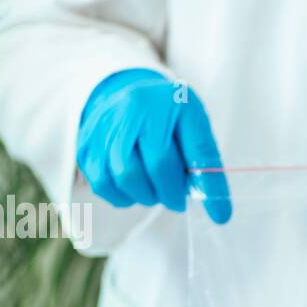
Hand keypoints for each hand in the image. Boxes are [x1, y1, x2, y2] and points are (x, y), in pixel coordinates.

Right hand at [76, 68, 231, 222]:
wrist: (128, 92)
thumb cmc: (168, 114)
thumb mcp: (195, 126)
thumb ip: (206, 163)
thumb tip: (220, 214)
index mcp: (162, 102)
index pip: (178, 155)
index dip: (196, 188)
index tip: (219, 215)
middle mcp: (127, 110)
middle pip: (146, 169)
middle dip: (168, 193)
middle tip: (177, 196)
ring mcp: (101, 128)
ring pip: (122, 179)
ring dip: (146, 195)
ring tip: (157, 188)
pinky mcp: (85, 146)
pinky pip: (103, 185)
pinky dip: (124, 196)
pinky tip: (137, 187)